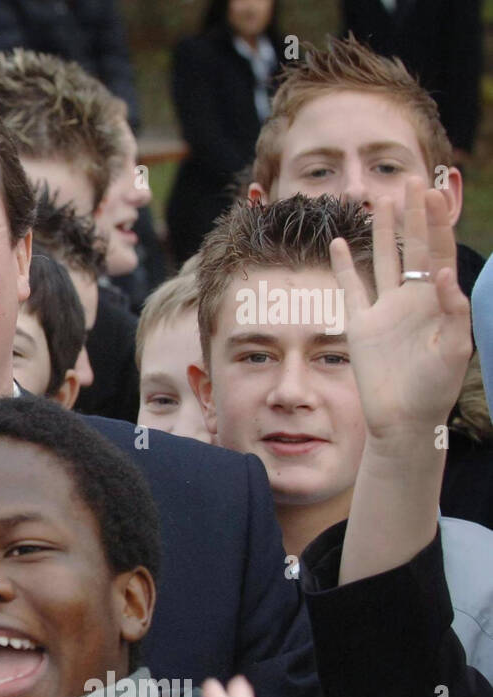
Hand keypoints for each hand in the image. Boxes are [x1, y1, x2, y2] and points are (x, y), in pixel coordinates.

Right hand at [331, 177, 470, 447]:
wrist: (403, 419)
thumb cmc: (435, 389)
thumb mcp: (454, 350)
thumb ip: (453, 312)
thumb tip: (444, 275)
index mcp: (436, 301)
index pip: (436, 253)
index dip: (435, 224)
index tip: (431, 194)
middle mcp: (411, 299)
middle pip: (410, 247)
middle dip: (412, 216)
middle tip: (409, 182)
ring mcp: (384, 310)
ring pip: (381, 260)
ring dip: (381, 231)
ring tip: (380, 201)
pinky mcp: (360, 325)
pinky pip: (350, 288)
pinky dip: (342, 266)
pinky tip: (337, 244)